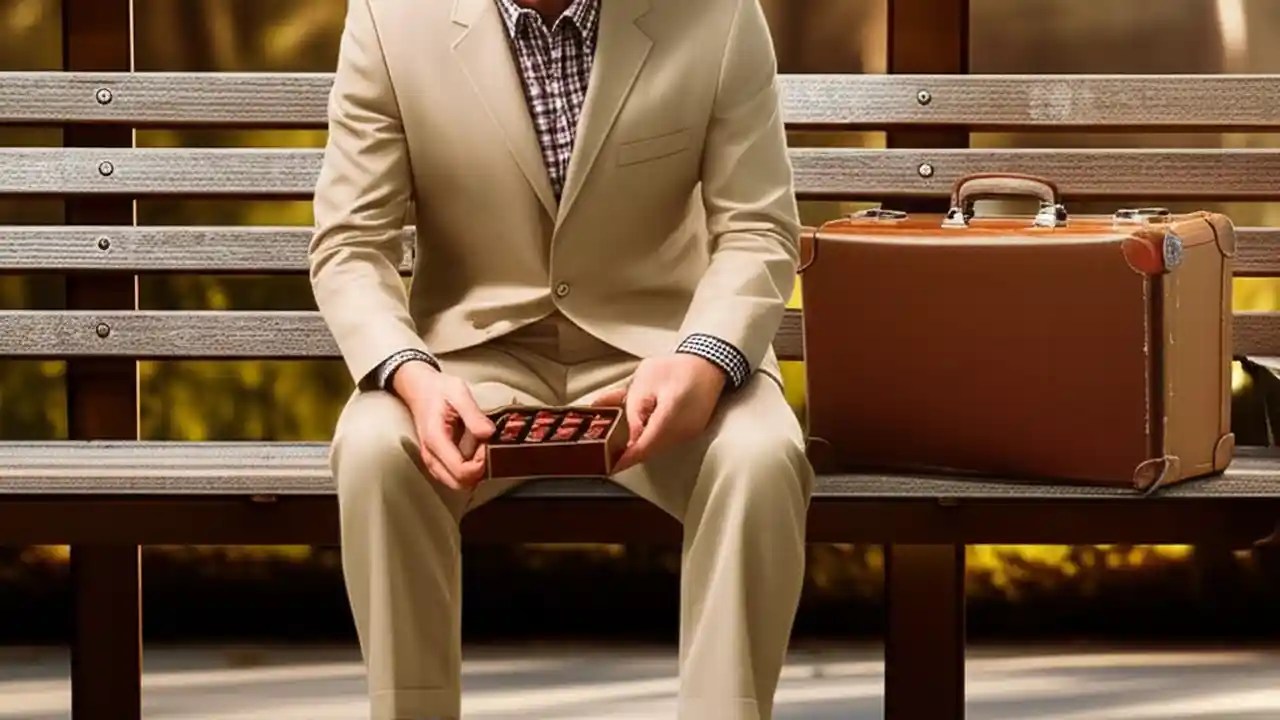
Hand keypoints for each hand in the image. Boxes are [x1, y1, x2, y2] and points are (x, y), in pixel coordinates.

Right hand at [392, 360, 495, 489]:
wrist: (418, 388)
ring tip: (479, 449)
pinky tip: (473, 453)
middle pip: (459, 483)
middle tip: (485, 449)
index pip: (461, 470)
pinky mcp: (435, 460)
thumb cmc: (437, 389)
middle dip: (478, 471)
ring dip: (473, 472)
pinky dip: (466, 470)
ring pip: (456, 483)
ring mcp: (432, 460)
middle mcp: (431, 455)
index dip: (481, 464)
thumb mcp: (458, 393)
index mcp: (436, 440)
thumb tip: (489, 433)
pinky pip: (453, 476)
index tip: (487, 446)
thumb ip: (474, 414)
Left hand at [593, 354, 726, 472]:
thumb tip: (624, 436)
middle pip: (650, 450)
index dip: (623, 459)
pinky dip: (651, 437)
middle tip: (608, 451)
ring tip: (620, 437)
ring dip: (640, 444)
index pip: (643, 448)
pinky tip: (640, 428)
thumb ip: (632, 411)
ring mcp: (689, 434)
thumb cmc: (678, 367)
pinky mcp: (691, 431)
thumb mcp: (644, 382)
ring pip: (658, 446)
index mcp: (670, 418)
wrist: (710, 363)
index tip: (608, 465)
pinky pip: (667, 440)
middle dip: (629, 452)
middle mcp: (683, 431)